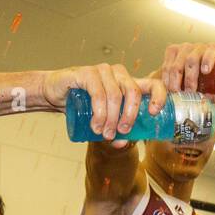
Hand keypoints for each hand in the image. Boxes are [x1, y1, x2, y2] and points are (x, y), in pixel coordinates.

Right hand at [43, 63, 167, 143]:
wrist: (55, 94)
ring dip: (111, 119)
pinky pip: (98, 93)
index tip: (153, 113)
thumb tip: (122, 143)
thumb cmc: (83, 105)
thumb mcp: (104, 120)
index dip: (158, 97)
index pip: (152, 84)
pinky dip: (99, 112)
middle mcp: (118, 73)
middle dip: (129, 116)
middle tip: (121, 133)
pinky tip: (96, 125)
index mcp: (128, 83)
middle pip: (133, 92)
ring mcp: (103, 70)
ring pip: (116, 96)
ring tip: (104, 134)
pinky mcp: (87, 72)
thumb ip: (114, 130)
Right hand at [159, 42, 214, 97]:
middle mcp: (199, 47)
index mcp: (213, 53)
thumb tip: (209, 100)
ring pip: (178, 64)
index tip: (206, 71)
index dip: (208, 60)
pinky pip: (167, 64)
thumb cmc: (208, 82)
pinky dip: (167, 77)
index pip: (211, 52)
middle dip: (190, 78)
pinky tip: (168, 86)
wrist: (190, 76)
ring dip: (176, 81)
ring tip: (177, 92)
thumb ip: (214, 94)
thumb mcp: (214, 88)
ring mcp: (185, 47)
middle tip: (189, 92)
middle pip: (192, 60)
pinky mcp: (172, 50)